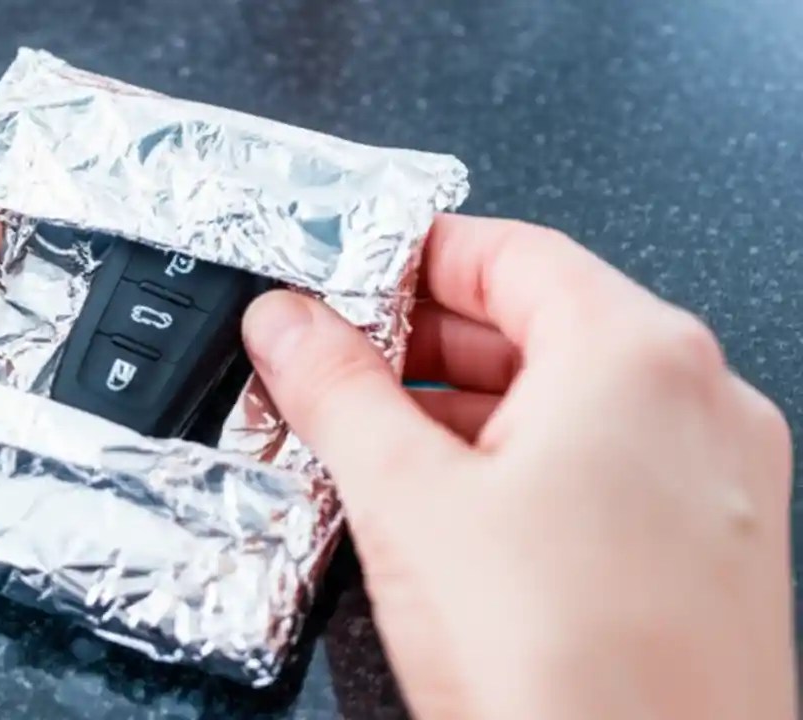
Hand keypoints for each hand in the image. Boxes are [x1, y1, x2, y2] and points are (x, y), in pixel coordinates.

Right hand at [243, 216, 796, 719]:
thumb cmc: (569, 675)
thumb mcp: (409, 505)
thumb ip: (336, 392)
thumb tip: (289, 327)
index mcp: (637, 356)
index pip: (510, 252)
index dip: (412, 257)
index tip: (345, 279)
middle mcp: (699, 402)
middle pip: (539, 321)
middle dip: (424, 341)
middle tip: (338, 365)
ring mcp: (715, 478)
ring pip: (570, 400)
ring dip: (465, 408)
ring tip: (376, 442)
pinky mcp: (707, 547)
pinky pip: (602, 466)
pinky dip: (521, 465)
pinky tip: (452, 509)